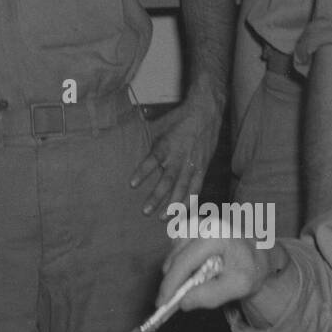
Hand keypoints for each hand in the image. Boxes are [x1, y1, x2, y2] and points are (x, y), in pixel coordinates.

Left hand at [130, 98, 221, 218]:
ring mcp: (193, 164)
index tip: (132, 184)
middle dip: (157, 197)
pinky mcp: (202, 168)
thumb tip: (125, 140)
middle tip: (145, 211)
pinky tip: (183, 214)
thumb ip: (146, 138)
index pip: (153, 159)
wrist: (206, 112)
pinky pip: (196, 188)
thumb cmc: (179, 119)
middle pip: (168, 180)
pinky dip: (189, 202)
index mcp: (167, 144)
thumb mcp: (160, 125)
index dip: (143, 172)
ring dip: (173, 205)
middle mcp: (180, 156)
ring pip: (182, 188)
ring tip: (163, 219)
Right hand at [157, 236, 277, 310]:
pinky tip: (195, 270)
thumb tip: (183, 302)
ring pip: (173, 252)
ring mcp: (198, 222)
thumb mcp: (239, 286)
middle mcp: (204, 224)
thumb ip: (211, 295)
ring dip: (177, 272)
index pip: (184, 261)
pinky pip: (177, 247)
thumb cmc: (252, 267)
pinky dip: (181, 262)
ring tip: (192, 284)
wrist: (261, 253)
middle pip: (175, 257)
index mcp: (216, 235)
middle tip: (173, 300)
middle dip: (172, 281)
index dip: (170, 284)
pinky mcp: (194, 225)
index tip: (161, 303)